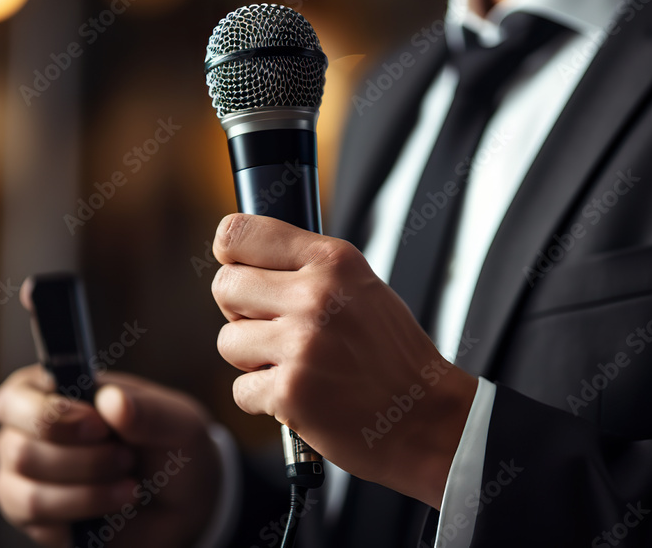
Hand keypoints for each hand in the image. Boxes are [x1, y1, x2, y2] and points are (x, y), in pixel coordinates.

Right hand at [0, 365, 220, 547]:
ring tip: (131, 487)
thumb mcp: (178, 423)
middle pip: (18, 451)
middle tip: (127, 458)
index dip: (50, 415)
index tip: (99, 426)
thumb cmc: (173, 447)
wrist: (185, 503)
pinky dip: (87, 518)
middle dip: (82, 460)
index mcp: (53, 393)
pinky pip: (41, 528)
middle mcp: (26, 436)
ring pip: (26, 496)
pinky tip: (117, 507)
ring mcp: (25, 483)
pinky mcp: (38, 524)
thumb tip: (112, 402)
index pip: (14, 399)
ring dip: (87, 494)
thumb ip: (149, 411)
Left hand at [211, 213, 477, 508]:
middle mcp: (316, 296)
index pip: (240, 233)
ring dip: (252, 359)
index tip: (242, 271)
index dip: (232, 256)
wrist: (427, 417)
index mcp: (333, 261)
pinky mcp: (290, 392)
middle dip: (241, 312)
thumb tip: (241, 261)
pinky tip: (300, 395)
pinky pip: (240, 389)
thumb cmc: (392, 355)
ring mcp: (301, 345)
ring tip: (294, 364)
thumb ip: (307, 268)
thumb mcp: (361, 286)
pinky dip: (264, 399)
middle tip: (274, 328)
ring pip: (228, 340)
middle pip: (225, 286)